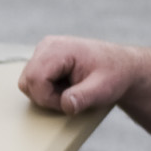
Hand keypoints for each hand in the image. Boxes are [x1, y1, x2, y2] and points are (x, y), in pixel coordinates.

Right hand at [19, 36, 150, 115]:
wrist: (123, 66)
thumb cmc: (114, 74)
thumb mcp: (103, 89)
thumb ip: (83, 97)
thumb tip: (66, 104)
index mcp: (58, 49)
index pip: (35, 80)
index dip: (49, 99)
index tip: (69, 102)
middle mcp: (47, 46)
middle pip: (27, 81)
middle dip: (46, 97)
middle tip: (70, 97)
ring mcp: (44, 52)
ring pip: (28, 82)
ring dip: (46, 94)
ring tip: (69, 91)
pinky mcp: (45, 59)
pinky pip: (34, 81)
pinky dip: (47, 90)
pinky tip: (65, 86)